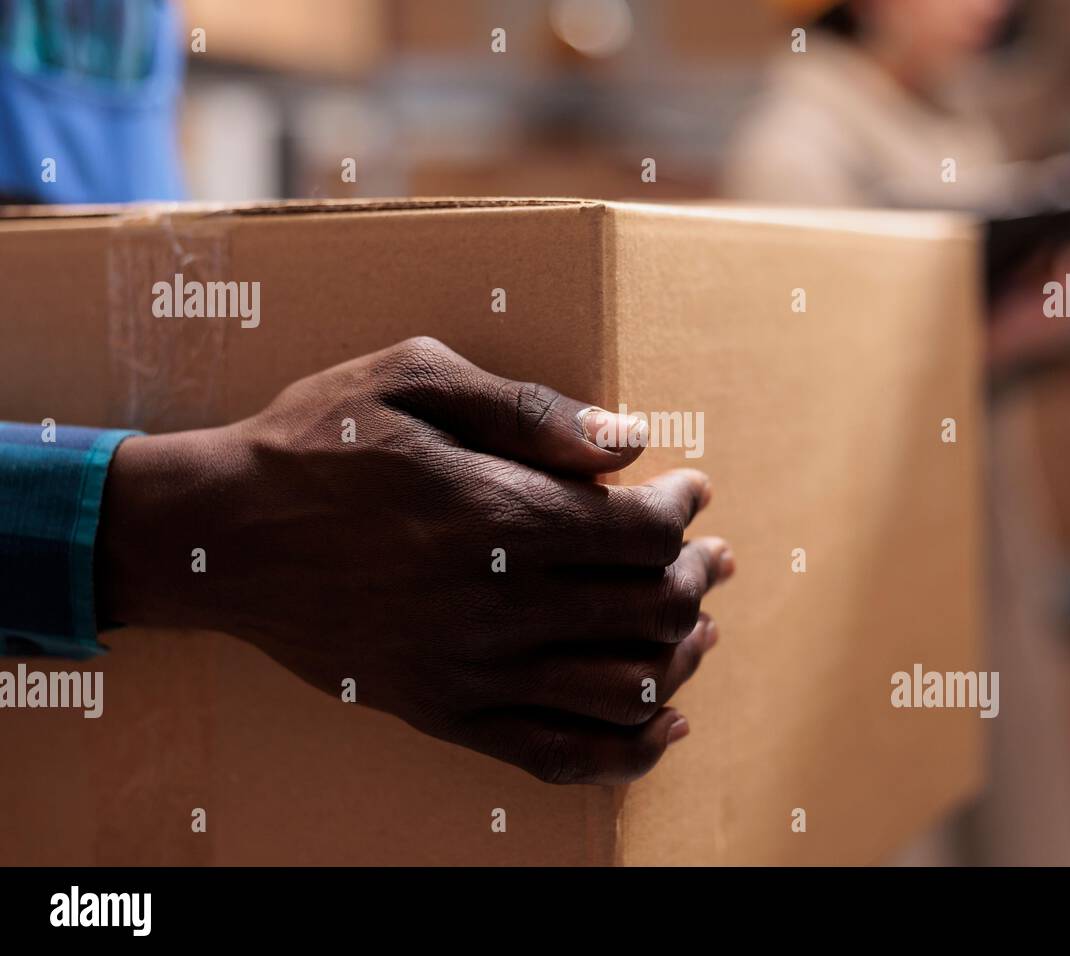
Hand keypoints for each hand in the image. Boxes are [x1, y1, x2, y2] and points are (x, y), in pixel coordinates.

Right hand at [96, 337, 733, 783]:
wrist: (218, 536)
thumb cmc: (316, 442)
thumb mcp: (415, 380)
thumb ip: (532, 411)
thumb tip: (629, 442)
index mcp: (498, 516)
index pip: (641, 534)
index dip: (682, 514)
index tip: (692, 493)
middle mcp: (496, 607)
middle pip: (645, 609)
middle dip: (696, 579)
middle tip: (713, 558)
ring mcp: (470, 672)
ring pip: (620, 688)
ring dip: (678, 657)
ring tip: (699, 630)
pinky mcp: (443, 714)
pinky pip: (556, 755)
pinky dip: (624, 751)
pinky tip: (662, 728)